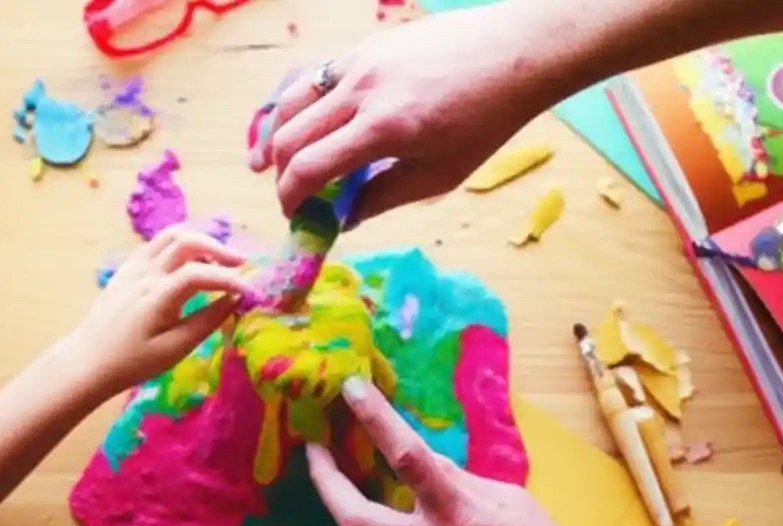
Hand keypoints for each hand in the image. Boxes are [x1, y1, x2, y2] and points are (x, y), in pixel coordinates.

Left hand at [71, 226, 251, 393]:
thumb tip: (233, 301)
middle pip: (186, 241)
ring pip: (171, 235)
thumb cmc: (132, 362)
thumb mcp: (173, 350)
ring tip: (217, 260)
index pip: (200, 273)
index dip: (229, 279)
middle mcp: (145, 274)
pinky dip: (180, 245)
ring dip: (200, 241)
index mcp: (157, 296)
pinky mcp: (127, 268)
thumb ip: (205, 323)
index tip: (250, 291)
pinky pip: (157, 244)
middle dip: (218, 248)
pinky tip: (190, 262)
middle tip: (240, 265)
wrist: (88, 361)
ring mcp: (133, 267)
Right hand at [248, 1, 572, 223]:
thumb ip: (383, 198)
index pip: (310, 167)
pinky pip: (314, 77)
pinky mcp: (364, 47)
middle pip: (290, 134)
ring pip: (292, 99)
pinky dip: (298, 104)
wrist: (515, 53)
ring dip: (275, 134)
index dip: (291, 197)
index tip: (292, 215)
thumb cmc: (485, 120)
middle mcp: (361, 89)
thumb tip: (342, 220)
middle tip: (288, 196)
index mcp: (383, 128)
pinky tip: (299, 123)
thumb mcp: (439, 174)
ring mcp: (358, 61)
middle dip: (281, 172)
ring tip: (267, 161)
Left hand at [306, 377, 618, 525]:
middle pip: (355, 514)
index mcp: (460, 514)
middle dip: (325, 478)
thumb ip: (461, 478)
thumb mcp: (510, 498)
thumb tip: (424, 461)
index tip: (352, 387)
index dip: (375, 418)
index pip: (407, 456)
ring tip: (337, 488)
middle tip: (313, 447)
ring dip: (341, 515)